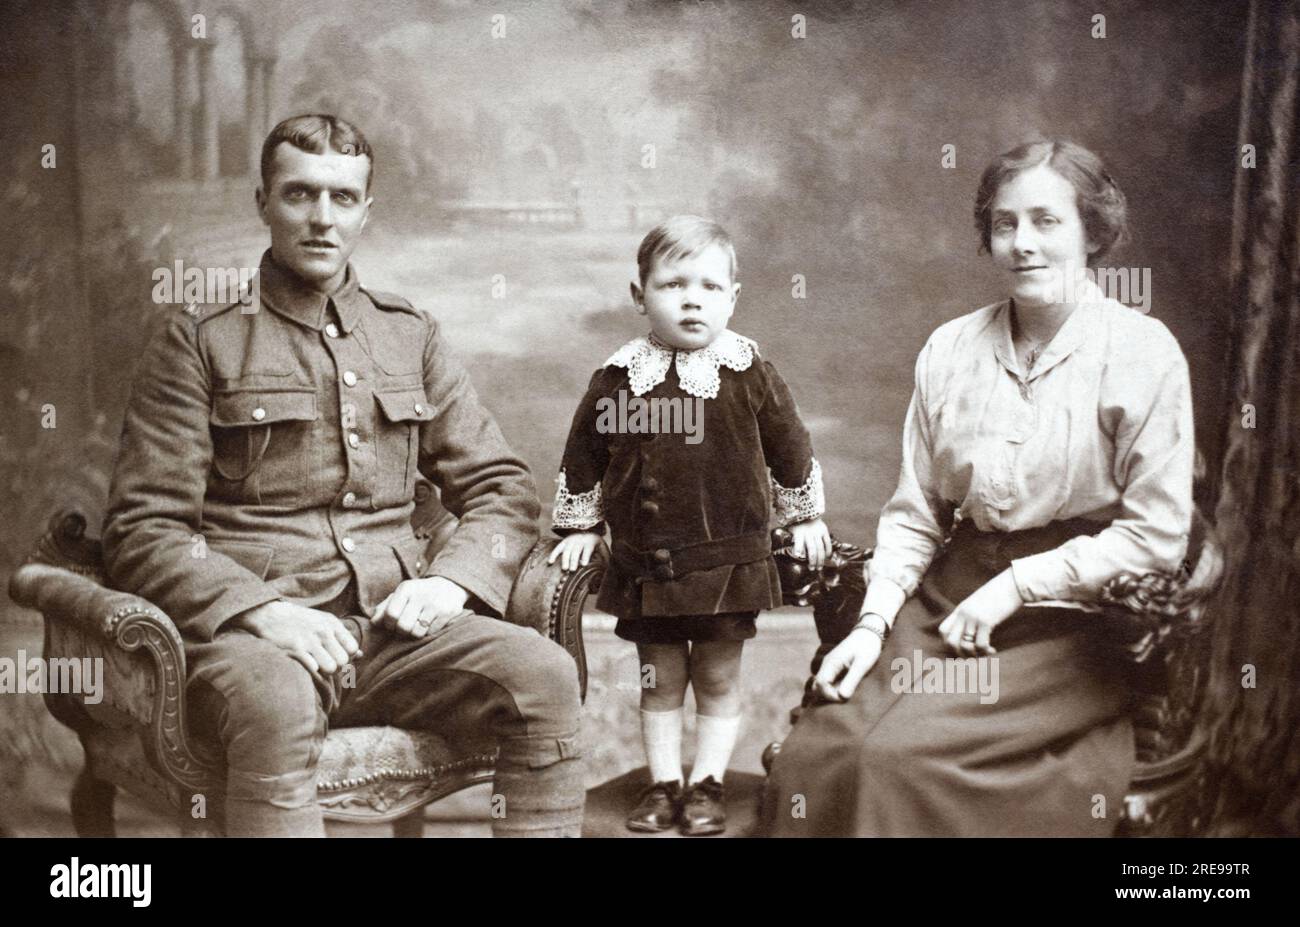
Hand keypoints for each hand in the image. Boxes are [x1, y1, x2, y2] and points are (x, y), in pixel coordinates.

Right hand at [236, 601, 359, 675]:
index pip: (353, 648)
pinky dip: (310, 670)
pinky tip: (303, 663)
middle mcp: (323, 631)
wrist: (268, 614)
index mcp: (332, 623)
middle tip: (324, 663)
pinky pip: (313, 669)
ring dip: (324, 671)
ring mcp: (309, 641)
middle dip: (336, 667)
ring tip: (315, 665)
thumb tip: (361, 655)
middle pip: (343, 661)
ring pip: (331, 668)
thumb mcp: (323, 622)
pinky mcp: (295, 649)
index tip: (335, 655)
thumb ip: (341, 637)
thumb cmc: (298, 620)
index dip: (347, 656)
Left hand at [373, 576, 470, 638]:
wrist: (449, 586)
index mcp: (406, 589)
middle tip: (406, 628)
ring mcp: (435, 604)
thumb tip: (374, 623)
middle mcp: (421, 595)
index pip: (391, 614)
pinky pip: (431, 633)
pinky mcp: (447, 613)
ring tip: (419, 625)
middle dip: (402, 632)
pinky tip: (431, 623)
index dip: (389, 625)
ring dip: (416, 633)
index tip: (393, 625)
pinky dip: (429, 632)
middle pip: (403, 627)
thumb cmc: (419, 593)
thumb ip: (384, 607)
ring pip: (417, 633)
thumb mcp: (402, 594)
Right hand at [547, 531, 601, 571]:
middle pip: (576, 550)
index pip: (588, 548)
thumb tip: (607, 569)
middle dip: (574, 560)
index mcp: (591, 541)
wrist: (588, 532)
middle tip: (572, 570)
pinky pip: (558, 548)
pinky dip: (554, 555)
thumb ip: (605, 558)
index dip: (585, 556)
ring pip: (566, 550)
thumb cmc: (597, 546)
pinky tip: (550, 562)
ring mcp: (571, 540)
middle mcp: (580, 539)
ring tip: (564, 569)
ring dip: (565, 559)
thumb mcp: (603, 549)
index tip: (583, 564)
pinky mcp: (564, 542)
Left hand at [789, 517, 832, 570]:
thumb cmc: (797, 524)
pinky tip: (827, 557)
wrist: (807, 511)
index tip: (798, 556)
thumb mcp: (791, 530)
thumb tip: (796, 554)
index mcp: (799, 532)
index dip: (798, 548)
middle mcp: (808, 533)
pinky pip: (827, 542)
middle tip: (812, 569)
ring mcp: (817, 532)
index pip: (799, 541)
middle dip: (812, 560)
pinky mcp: (824, 530)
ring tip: (819, 567)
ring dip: (820, 559)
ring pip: (820, 548)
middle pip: (812, 549)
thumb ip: (793, 541)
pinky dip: (828, 550)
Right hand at [810, 627, 882, 701]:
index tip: (844, 699)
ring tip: (846, 695)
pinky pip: (828, 684)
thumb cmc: (867, 647)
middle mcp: (827, 666)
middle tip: (845, 699)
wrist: (869, 634)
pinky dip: (834, 690)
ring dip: (831, 694)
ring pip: (821, 686)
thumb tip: (841, 697)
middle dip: (828, 697)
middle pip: (817, 687)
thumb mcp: (862, 664)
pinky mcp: (835, 670)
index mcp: (831, 663)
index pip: (820, 685)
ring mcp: (829, 668)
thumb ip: (852, 680)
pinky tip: (847, 691)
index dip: (829, 696)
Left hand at [937, 568, 1022, 656]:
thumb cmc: (999, 595)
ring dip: (975, 654)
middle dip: (961, 653)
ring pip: (965, 645)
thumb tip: (971, 634)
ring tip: (986, 652)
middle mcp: (963, 614)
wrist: (1012, 584)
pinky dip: (986, 651)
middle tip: (974, 655)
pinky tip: (993, 649)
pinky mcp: (985, 621)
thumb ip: (970, 616)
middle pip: (950, 641)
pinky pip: (980, 644)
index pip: (943, 630)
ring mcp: (973, 618)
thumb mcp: (978, 604)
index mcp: (960, 610)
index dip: (950, 642)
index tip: (963, 646)